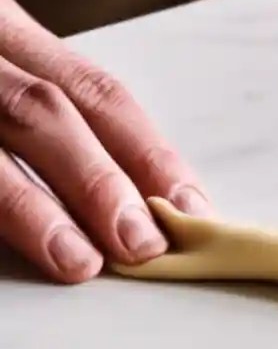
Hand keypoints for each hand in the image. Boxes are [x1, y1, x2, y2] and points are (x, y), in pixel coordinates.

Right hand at [0, 0, 211, 283]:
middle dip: (100, 179)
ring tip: (78, 260)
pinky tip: (16, 245)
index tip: (189, 206)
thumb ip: (36, 104)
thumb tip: (123, 191)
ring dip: (30, 206)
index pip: (90, 89)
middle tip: (143, 244)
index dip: (145, 150)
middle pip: (41, 109)